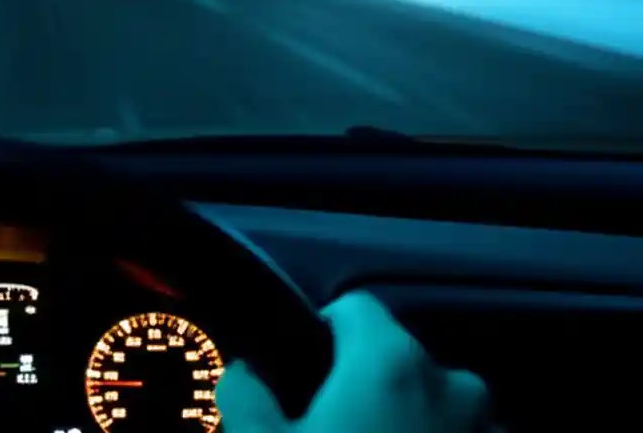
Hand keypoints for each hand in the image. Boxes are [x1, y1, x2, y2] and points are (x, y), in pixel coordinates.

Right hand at [218, 292, 495, 432]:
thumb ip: (246, 395)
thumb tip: (244, 373)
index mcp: (389, 360)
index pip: (353, 308)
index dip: (320, 333)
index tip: (298, 373)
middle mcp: (450, 383)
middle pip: (395, 361)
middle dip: (362, 387)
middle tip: (325, 429)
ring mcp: (485, 431)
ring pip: (431, 409)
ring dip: (402, 426)